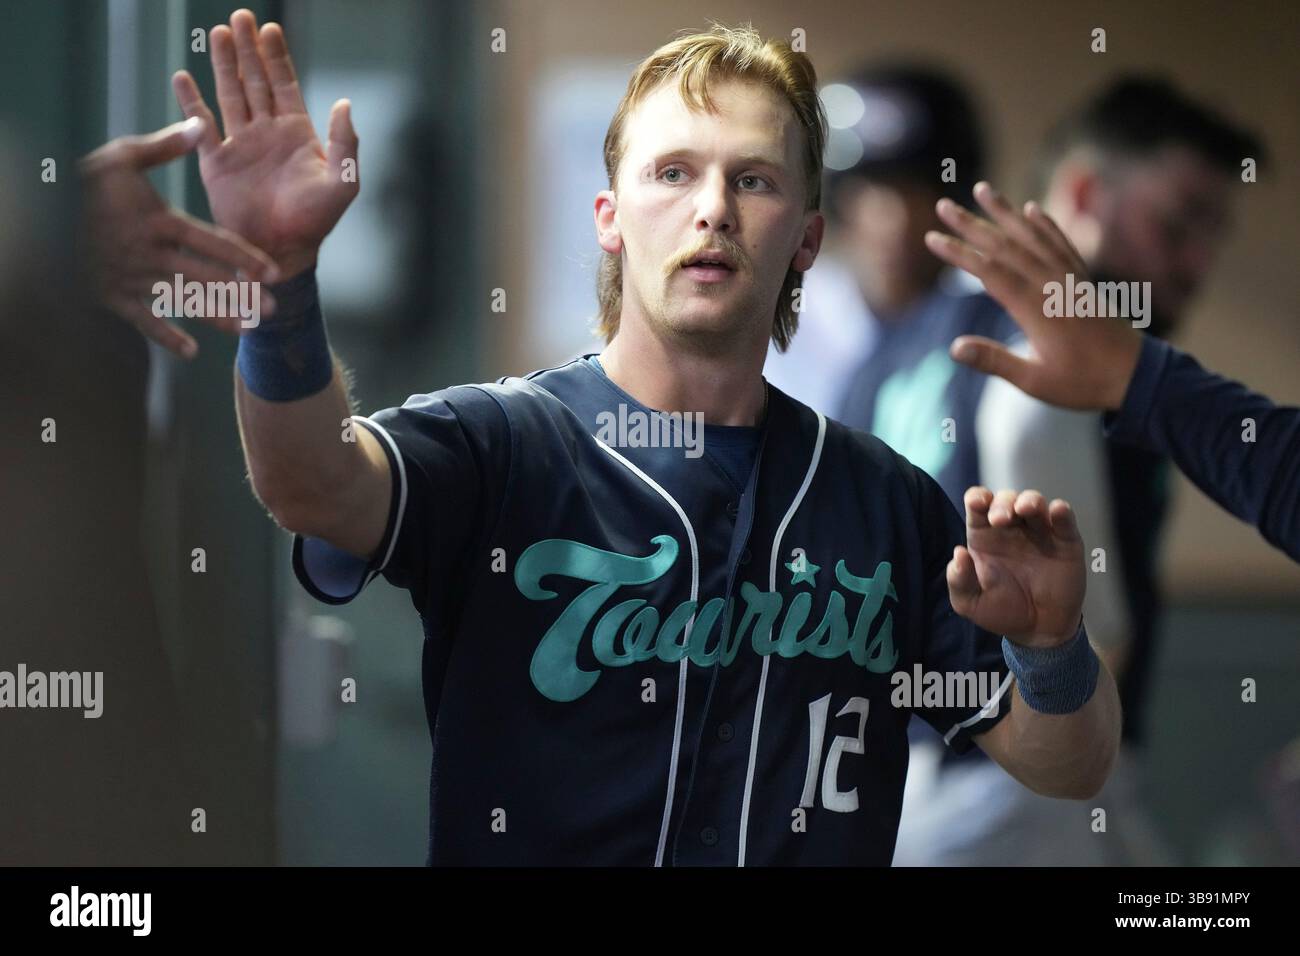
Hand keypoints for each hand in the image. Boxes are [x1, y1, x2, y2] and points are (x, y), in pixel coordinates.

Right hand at [79, 117, 279, 357]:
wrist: (42, 211)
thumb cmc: (85, 182)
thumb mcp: (122, 156)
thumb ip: (164, 146)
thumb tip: (200, 126)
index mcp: (160, 222)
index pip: (213, 243)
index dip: (245, 258)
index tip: (273, 272)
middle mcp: (151, 254)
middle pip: (205, 278)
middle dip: (240, 295)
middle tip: (271, 310)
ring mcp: (132, 278)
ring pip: (181, 302)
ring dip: (214, 317)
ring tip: (244, 330)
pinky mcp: (112, 295)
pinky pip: (143, 321)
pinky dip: (165, 337)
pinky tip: (192, 351)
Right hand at [172, 8, 358, 279]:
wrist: (282, 251)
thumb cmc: (316, 222)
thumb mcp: (342, 183)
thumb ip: (346, 144)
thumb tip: (344, 103)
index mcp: (296, 134)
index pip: (285, 85)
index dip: (277, 57)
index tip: (269, 28)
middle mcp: (267, 133)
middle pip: (255, 81)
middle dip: (248, 49)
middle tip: (240, 16)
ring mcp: (240, 145)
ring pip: (230, 95)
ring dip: (223, 65)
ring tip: (218, 34)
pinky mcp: (216, 162)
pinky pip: (201, 126)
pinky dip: (190, 103)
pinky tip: (182, 77)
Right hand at [925, 181, 1142, 410]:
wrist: (1134, 373)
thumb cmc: (1082, 382)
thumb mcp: (1034, 381)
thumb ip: (994, 361)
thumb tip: (954, 348)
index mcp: (1036, 308)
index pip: (989, 272)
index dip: (959, 254)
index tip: (932, 238)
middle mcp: (1051, 284)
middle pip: (1005, 246)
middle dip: (971, 224)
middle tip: (944, 204)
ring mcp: (1068, 278)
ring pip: (1031, 236)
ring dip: (1005, 212)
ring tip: (983, 188)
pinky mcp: (1081, 279)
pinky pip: (1060, 243)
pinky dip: (1045, 224)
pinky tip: (1031, 209)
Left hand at [947, 487, 1085, 647]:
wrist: (1039, 630)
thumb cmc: (1001, 611)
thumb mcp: (970, 603)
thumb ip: (959, 580)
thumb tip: (958, 554)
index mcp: (984, 536)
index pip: (979, 505)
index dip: (978, 498)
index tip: (978, 503)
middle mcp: (1011, 528)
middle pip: (1006, 499)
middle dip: (1002, 502)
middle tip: (1000, 519)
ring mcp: (1039, 532)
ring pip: (1035, 502)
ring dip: (1030, 500)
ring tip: (1025, 509)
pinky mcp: (1065, 542)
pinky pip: (1064, 521)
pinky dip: (1062, 512)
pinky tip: (1058, 511)